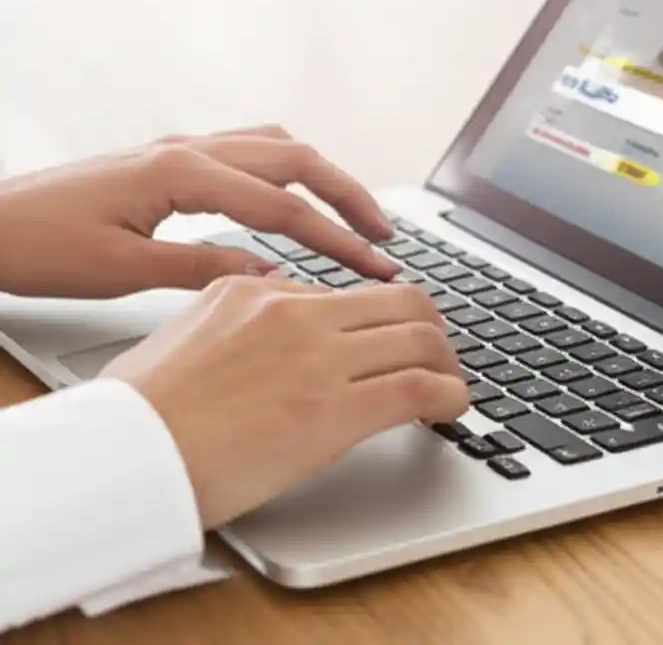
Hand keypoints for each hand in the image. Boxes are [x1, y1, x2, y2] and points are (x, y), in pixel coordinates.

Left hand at [0, 124, 399, 298]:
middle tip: (387, 236)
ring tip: (356, 215)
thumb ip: (206, 269)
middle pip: (294, 159)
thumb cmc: (40, 247)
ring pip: (275, 147)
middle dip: (349, 196)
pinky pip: (247, 152)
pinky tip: (295, 201)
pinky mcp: (169, 159)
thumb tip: (273, 277)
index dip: (337, 239)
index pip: (283, 206)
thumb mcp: (125, 271)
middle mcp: (187, 148)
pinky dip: (286, 174)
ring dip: (322, 178)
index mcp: (181, 172)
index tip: (375, 266)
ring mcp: (179, 148)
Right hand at [101, 276, 467, 529]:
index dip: (385, 319)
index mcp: (256, 292)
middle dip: (433, 330)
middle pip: (402, 300)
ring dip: (448, 364)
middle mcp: (293, 313)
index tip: (397, 339)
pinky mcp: (334, 410)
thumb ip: (235, 319)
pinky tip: (451, 411)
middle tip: (438, 359)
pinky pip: (419, 387)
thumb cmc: (139, 414)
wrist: (123, 457)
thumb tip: (270, 316)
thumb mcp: (185, 334)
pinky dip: (450, 396)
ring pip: (422, 338)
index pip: (348, 292)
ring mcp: (317, 358)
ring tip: (449, 388)